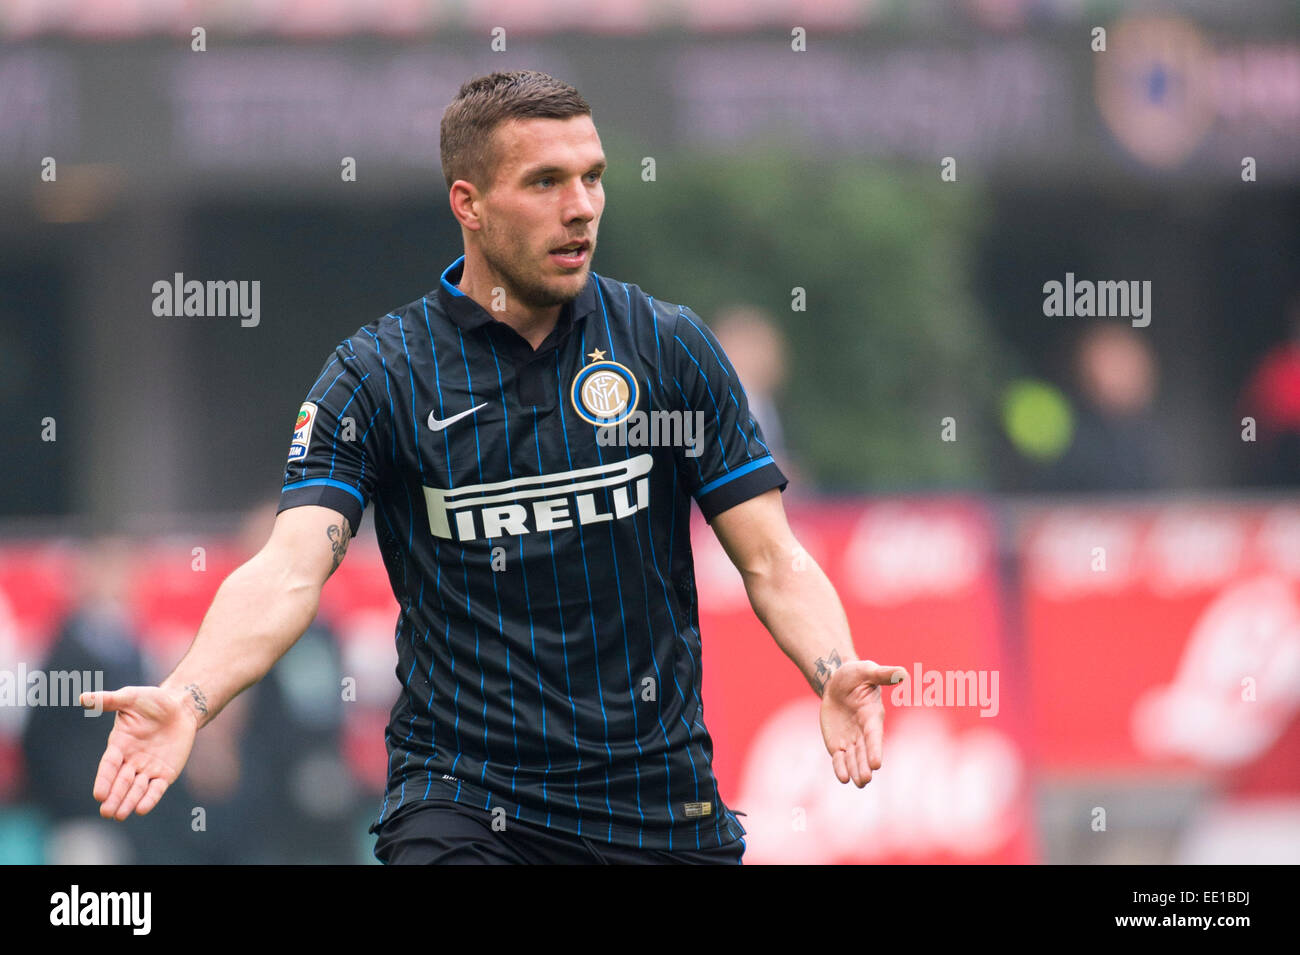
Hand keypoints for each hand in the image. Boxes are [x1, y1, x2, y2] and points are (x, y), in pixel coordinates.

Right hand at [80, 685, 200, 819]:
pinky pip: (156, 788)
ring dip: (128, 801)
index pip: (109, 766)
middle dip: (114, 797)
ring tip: (120, 815)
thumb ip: (109, 700)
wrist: (181, 706)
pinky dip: (150, 798)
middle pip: (120, 782)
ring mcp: (148, 768)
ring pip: (136, 789)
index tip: (99, 794)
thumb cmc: (152, 701)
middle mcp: (131, 760)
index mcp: (119, 745)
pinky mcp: (166, 773)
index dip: (104, 780)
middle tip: (107, 812)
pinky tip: (142, 809)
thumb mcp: (131, 697)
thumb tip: (83, 697)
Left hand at [818, 661, 905, 787]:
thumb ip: (882, 674)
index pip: (874, 736)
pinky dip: (840, 768)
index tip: (877, 764)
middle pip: (865, 752)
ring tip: (859, 782)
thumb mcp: (866, 670)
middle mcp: (864, 732)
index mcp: (872, 716)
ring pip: (854, 759)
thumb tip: (902, 673)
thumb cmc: (855, 675)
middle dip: (865, 765)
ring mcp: (852, 740)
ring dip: (855, 770)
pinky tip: (843, 778)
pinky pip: (839, 759)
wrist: (837, 683)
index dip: (875, 749)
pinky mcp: (838, 744)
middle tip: (865, 779)